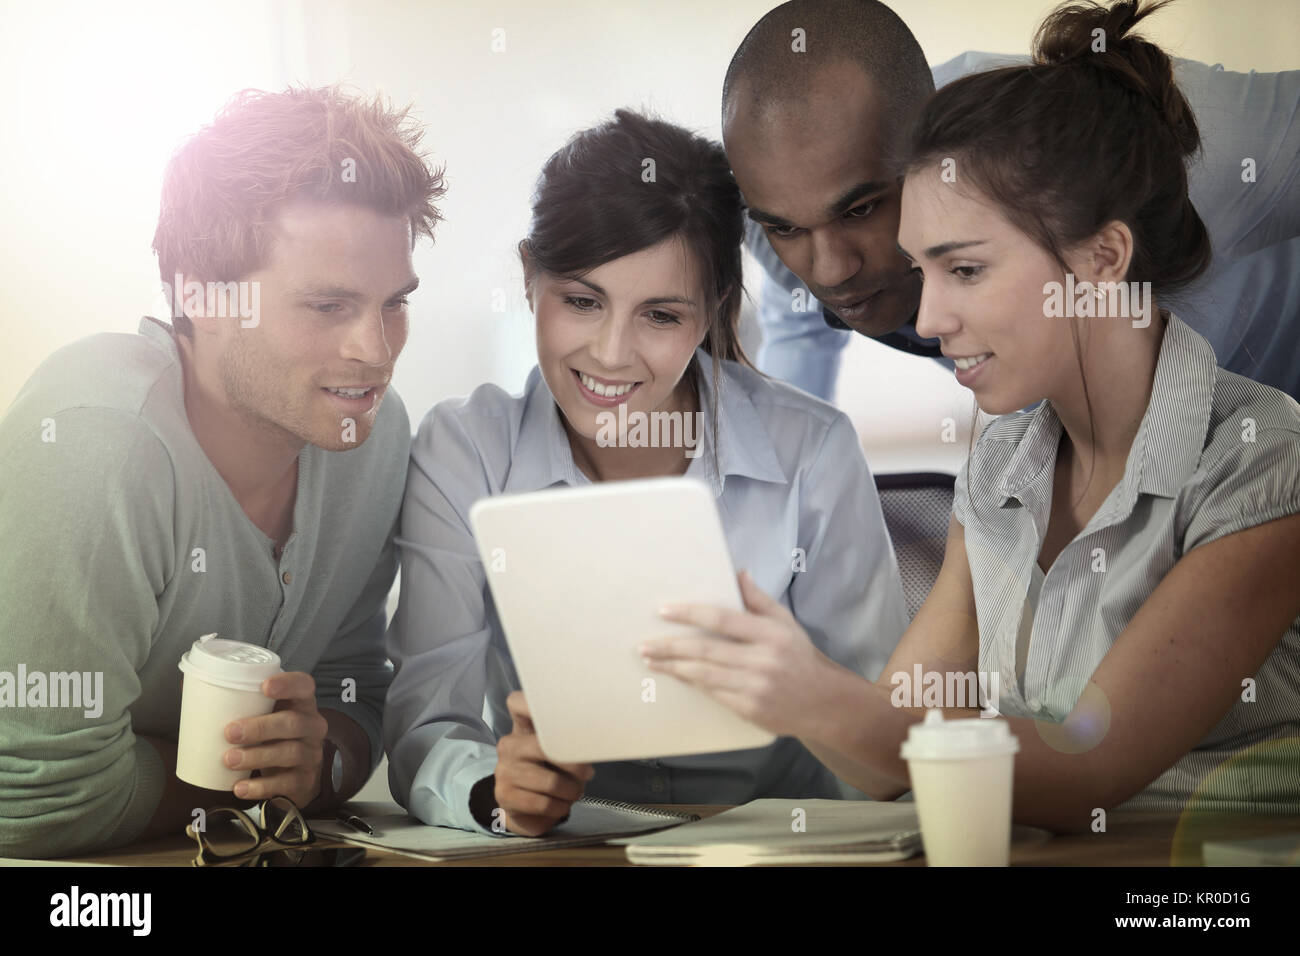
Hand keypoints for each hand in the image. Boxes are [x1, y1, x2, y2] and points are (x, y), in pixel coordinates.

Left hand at [224, 671, 328, 806]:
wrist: (293, 773)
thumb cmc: (271, 735)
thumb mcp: (262, 716)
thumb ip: (236, 701)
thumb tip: (188, 687)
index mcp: (301, 703)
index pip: (304, 686)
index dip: (288, 684)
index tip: (264, 686)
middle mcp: (312, 726)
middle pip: (294, 722)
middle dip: (261, 727)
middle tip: (229, 732)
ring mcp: (311, 755)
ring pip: (290, 753)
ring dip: (257, 757)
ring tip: (228, 760)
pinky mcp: (304, 781)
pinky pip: (286, 784)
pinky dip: (261, 787)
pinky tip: (239, 787)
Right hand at [492, 691, 593, 835]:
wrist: (524, 807)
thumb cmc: (549, 771)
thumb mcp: (557, 751)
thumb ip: (569, 740)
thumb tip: (596, 741)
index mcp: (522, 727)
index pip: (518, 703)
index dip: (534, 702)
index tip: (560, 709)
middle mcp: (510, 745)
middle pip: (546, 747)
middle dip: (574, 765)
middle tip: (587, 773)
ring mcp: (504, 770)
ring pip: (551, 782)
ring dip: (572, 791)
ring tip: (574, 792)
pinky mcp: (505, 796)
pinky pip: (544, 804)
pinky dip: (561, 807)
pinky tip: (562, 804)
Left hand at [640, 569, 840, 737]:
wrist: (823, 702)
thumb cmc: (799, 657)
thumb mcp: (786, 623)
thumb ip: (759, 599)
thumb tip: (738, 573)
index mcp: (770, 633)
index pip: (721, 619)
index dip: (689, 614)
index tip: (663, 612)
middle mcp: (762, 659)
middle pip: (705, 649)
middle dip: (670, 646)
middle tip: (644, 644)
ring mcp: (755, 686)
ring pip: (703, 674)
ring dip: (672, 667)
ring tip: (650, 660)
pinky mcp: (749, 708)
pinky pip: (712, 692)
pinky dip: (690, 682)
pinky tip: (674, 675)